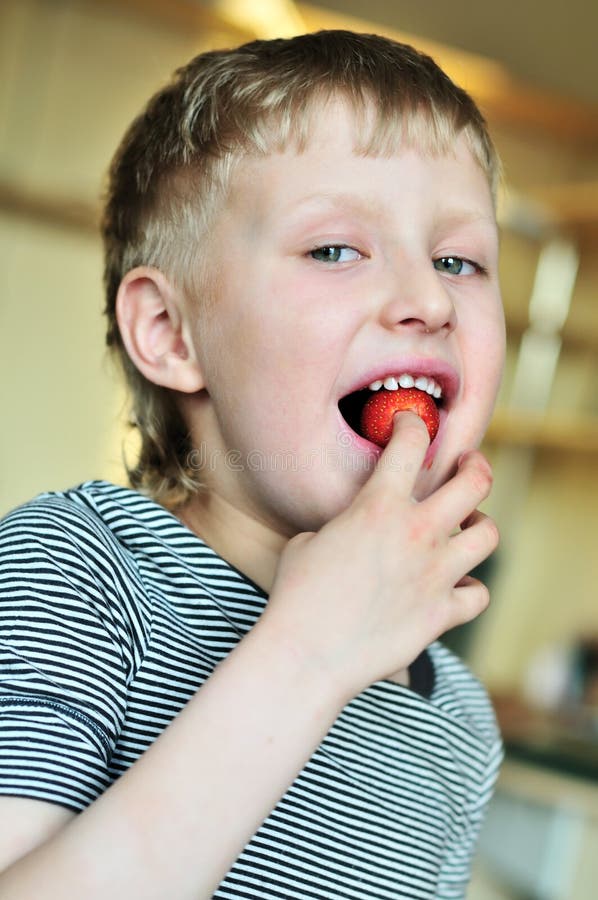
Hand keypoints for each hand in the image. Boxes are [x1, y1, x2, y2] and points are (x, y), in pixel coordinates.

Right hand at [262, 411, 497, 701]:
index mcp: (378, 505)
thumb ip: (344, 523)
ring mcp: (435, 574)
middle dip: (476, 465)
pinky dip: (470, 588)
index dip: (412, 423)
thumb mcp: (310, 539)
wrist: (307, 654)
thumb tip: (354, 529)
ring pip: (488, 535)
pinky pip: (478, 595)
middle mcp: (416, 533)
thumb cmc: (297, 595)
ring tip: (467, 527)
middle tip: (469, 465)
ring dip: (479, 525)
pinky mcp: (441, 614)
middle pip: (476, 482)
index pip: (412, 442)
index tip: (409, 423)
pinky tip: (455, 585)